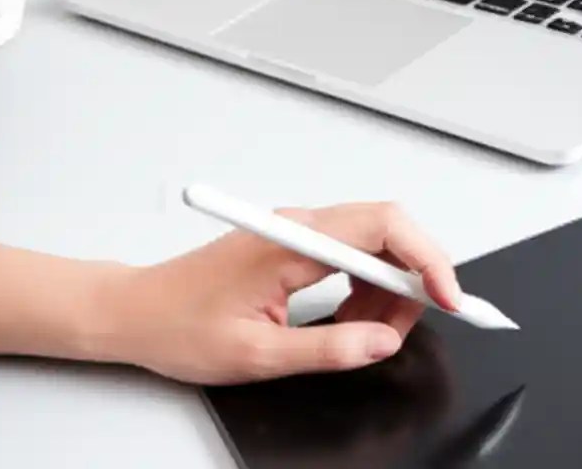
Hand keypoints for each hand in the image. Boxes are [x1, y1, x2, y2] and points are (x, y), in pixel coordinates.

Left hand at [101, 202, 461, 384]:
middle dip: (414, 277)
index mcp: (292, 242)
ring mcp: (298, 230)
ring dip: (389, 287)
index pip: (385, 229)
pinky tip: (351, 316)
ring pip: (375, 242)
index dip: (427, 260)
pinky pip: (352, 253)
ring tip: (370, 330)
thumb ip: (329, 349)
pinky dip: (367, 285)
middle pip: (389, 229)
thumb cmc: (178, 326)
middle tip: (413, 322)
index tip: (447, 298)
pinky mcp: (295, 242)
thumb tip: (382, 341)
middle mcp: (299, 225)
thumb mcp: (258, 355)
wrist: (134, 312)